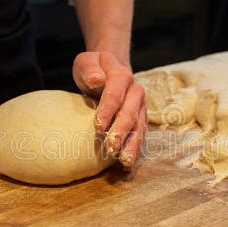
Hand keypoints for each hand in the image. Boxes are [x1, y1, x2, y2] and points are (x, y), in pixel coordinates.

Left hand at [73, 51, 146, 169]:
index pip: (116, 94)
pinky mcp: (140, 120)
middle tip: (110, 147)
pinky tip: (127, 165)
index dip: (108, 110)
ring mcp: (140, 107)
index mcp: (122, 76)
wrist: (110, 71)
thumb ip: (90, 68)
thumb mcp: (87, 61)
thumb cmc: (94, 68)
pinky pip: (140, 135)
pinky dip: (135, 150)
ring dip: (132, 145)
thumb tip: (96, 80)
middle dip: (121, 132)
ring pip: (139, 127)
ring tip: (124, 161)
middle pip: (130, 114)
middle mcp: (136, 92)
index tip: (98, 126)